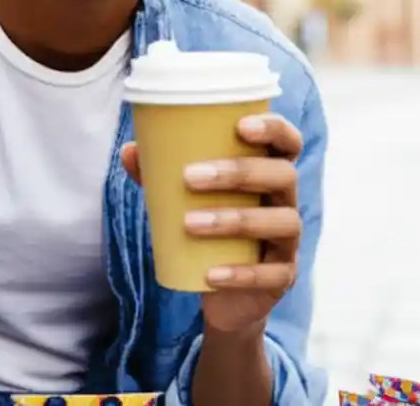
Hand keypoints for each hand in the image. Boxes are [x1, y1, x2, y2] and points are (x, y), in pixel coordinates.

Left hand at [120, 113, 302, 335]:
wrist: (223, 295)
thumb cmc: (207, 231)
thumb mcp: (184, 200)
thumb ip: (160, 174)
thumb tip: (130, 151)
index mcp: (269, 174)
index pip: (288, 143)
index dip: (275, 129)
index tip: (241, 125)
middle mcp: (286, 201)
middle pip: (282, 175)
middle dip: (238, 172)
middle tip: (190, 176)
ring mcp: (289, 241)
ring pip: (280, 222)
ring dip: (234, 220)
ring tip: (190, 224)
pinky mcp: (283, 277)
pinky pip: (271, 274)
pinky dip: (241, 274)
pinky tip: (211, 274)